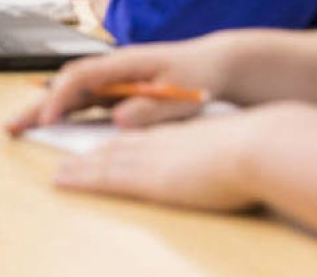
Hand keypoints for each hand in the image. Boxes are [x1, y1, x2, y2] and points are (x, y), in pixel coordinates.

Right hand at [5, 34, 234, 134]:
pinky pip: (84, 101)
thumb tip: (119, 120)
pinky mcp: (117, 90)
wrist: (216, 63)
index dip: (61, 98)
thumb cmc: (200, 74)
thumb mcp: (182, 92)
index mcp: (125, 62)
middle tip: (11, 125)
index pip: (82, 78)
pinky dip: (64, 112)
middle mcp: (113, 68)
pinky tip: (51, 125)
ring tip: (19, 127)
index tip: (46, 119)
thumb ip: (152, 107)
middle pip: (66, 84)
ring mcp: (113, 78)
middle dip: (37, 104)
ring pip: (70, 92)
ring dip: (45, 108)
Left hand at [51, 104, 285, 212]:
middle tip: (62, 159)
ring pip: (101, 160)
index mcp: (178, 138)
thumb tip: (223, 167)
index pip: (138, 141)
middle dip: (85, 153)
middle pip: (112, 147)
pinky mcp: (148, 177)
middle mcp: (158, 143)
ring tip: (56, 172)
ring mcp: (150, 158)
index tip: (98, 152)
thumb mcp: (231, 150)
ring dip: (75, 165)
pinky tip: (60, 179)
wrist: (260, 146)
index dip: (115, 147)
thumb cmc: (258, 151)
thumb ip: (216, 158)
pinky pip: (102, 176)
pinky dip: (78, 177)